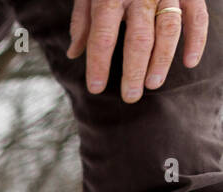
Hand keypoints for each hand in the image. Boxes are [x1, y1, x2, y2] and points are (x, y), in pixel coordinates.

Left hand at [67, 0, 208, 101]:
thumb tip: (74, 53)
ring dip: (162, 60)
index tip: (96, 88)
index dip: (98, 64)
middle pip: (138, 38)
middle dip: (134, 70)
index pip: (103, 37)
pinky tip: (189, 62)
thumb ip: (82, 21)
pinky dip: (196, 39)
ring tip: (153, 84)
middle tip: (130, 96)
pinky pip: (197, 16)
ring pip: (168, 30)